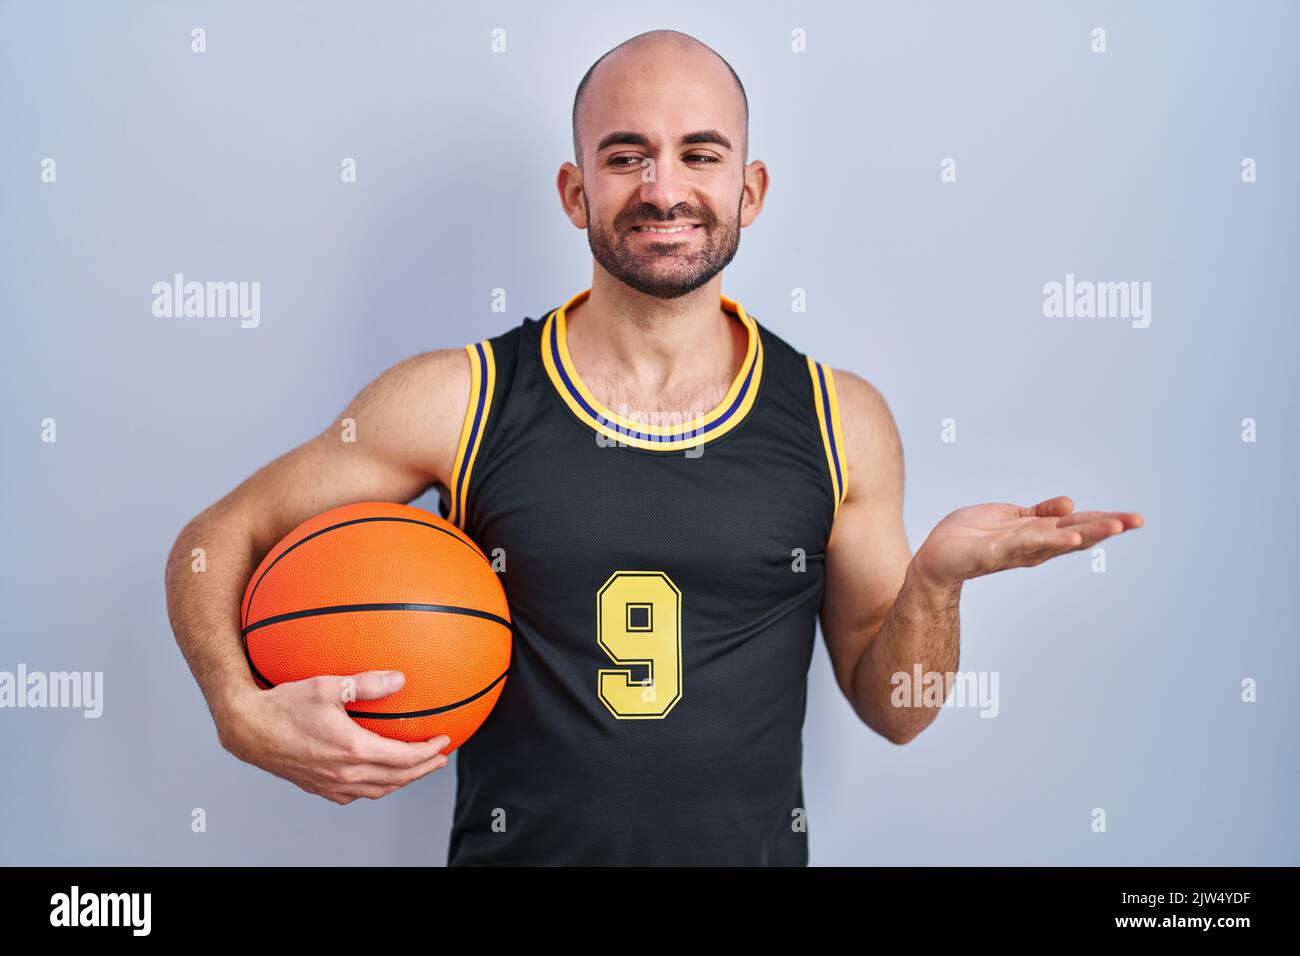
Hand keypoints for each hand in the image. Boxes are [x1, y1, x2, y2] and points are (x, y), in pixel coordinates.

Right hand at [214, 670, 451, 804]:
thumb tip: (400, 678)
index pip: (403, 758)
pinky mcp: (318, 788)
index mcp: (352, 749)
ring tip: (417, 768)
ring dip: (402, 781)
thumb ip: (367, 683)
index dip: (428, 752)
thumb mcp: (327, 685)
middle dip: (423, 769)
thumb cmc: (284, 704)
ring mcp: (330, 784)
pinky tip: (379, 776)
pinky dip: (377, 787)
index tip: (445, 740)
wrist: (247, 729)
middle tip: (441, 757)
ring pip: (378, 790)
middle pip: (397, 779)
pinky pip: (356, 795)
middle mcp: (344, 773)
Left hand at [912, 495, 1142, 588]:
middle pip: (1074, 535)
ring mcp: (1013, 551)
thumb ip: (1039, 513)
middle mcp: (1032, 547)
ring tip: (1111, 528)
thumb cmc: (973, 537)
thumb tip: (1069, 504)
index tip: (1134, 519)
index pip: (1077, 526)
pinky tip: (1065, 538)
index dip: (1105, 522)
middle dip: (1104, 528)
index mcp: (1038, 536)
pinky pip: (1021, 545)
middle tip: (1134, 522)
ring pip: (1054, 541)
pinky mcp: (990, 553)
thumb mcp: (1011, 518)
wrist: (935, 558)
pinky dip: (1044, 541)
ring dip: (1083, 534)